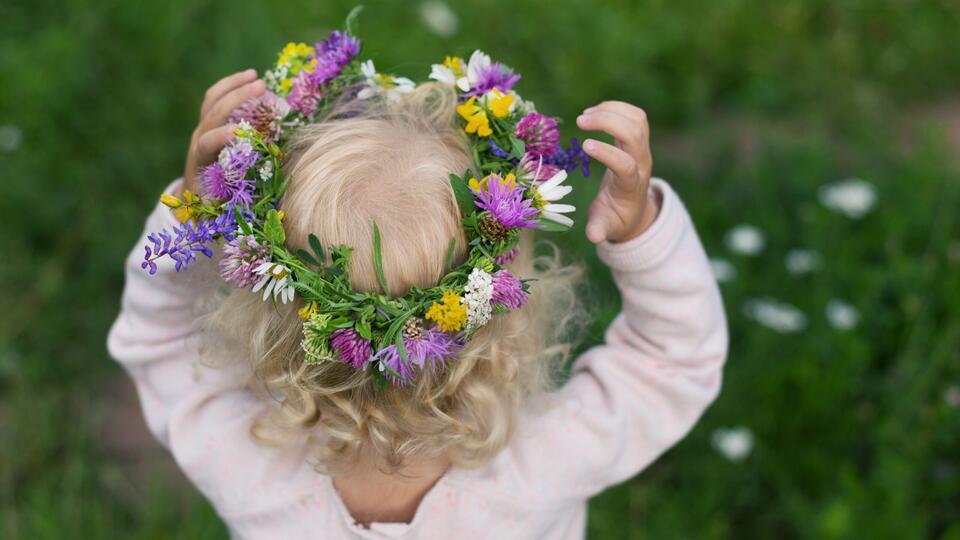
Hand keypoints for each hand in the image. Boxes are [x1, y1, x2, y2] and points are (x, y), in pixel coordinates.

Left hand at [181, 69, 265, 193]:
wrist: (193, 191)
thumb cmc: (213, 200)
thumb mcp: (222, 204)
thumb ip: (239, 196)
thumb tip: (266, 195)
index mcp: (200, 161)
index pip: (206, 143)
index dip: (220, 136)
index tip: (239, 131)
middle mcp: (199, 139)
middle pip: (213, 112)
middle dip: (236, 97)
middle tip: (261, 87)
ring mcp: (202, 127)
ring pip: (212, 99)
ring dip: (233, 84)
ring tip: (254, 75)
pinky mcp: (208, 121)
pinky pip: (215, 98)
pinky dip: (231, 86)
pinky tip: (248, 78)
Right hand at [576, 101, 657, 243]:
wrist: (634, 208)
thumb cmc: (615, 218)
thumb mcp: (606, 226)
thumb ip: (600, 229)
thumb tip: (594, 236)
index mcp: (631, 186)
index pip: (627, 164)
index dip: (608, 153)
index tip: (585, 145)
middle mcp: (641, 163)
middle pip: (635, 133)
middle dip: (608, 122)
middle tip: (580, 121)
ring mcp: (642, 149)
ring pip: (637, 119)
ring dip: (611, 111)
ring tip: (585, 116)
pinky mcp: (638, 139)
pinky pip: (634, 115)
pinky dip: (614, 108)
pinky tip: (593, 113)